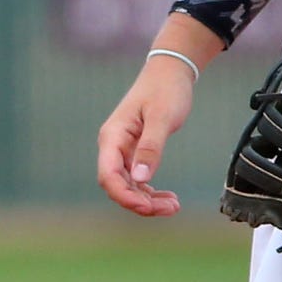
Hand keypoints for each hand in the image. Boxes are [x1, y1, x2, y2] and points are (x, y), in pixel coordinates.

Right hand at [95, 58, 195, 217]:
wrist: (170, 73)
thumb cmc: (165, 91)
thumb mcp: (161, 118)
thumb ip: (151, 148)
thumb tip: (140, 178)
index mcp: (113, 136)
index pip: (108, 175)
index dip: (124, 196)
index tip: (148, 207)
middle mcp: (113, 146)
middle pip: (117, 185)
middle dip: (140, 202)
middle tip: (171, 208)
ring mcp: (122, 150)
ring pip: (128, 186)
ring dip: (147, 200)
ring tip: (173, 206)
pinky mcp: (134, 152)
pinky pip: (137, 180)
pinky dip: (150, 192)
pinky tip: (169, 198)